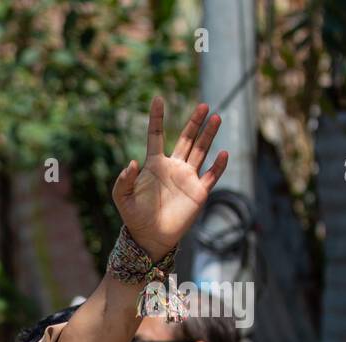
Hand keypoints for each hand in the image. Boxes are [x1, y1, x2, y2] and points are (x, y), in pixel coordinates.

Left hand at [113, 98, 228, 260]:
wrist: (150, 237)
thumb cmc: (135, 217)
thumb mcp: (122, 198)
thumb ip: (123, 180)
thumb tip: (132, 162)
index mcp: (154, 165)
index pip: (155, 135)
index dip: (156, 118)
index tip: (158, 99)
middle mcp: (173, 167)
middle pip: (186, 139)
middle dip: (194, 122)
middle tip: (203, 105)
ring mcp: (188, 178)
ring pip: (201, 151)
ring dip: (208, 135)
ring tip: (215, 117)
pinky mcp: (199, 191)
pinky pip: (211, 175)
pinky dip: (218, 165)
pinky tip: (222, 153)